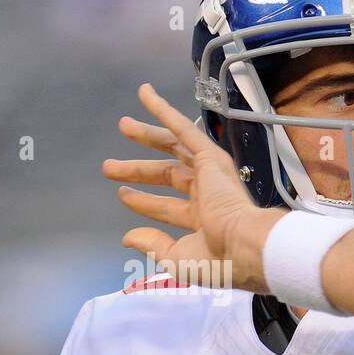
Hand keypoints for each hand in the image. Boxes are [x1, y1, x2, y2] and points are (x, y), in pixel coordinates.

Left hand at [103, 83, 283, 293]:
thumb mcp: (177, 258)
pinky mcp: (210, 157)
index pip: (167, 207)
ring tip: (123, 126)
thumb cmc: (217, 260)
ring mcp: (209, 173)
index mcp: (203, 220)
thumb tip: (128, 238)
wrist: (243, 246)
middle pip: (166, 174)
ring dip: (147, 135)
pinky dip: (163, 110)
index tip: (123, 195)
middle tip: (109, 167)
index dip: (143, 202)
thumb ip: (153, 244)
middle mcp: (207, 194)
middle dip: (138, 169)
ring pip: (173, 146)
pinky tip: (145, 94)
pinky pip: (183, 128)